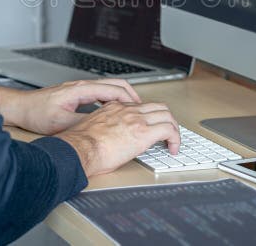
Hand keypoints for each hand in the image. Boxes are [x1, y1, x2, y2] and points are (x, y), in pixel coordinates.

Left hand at [0, 79, 140, 134]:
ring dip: (122, 97)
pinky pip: (101, 92)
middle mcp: (81, 86)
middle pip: (115, 84)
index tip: (139, 109)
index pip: (113, 89)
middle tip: (142, 109)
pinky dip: (112, 99)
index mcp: (80, 90)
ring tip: (132, 110)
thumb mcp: (60, 123)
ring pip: (108, 87)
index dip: (129, 99)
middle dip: (131, 95)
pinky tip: (113, 111)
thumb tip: (100, 130)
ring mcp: (79, 88)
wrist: (20, 107)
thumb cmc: (35, 113)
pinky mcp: (76, 94)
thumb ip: (81, 125)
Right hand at [56, 101, 180, 176]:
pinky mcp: (143, 133)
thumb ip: (106, 127)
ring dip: (174, 128)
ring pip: (167, 115)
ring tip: (173, 141)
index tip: (152, 126)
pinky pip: (169, 130)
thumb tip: (111, 138)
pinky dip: (176, 138)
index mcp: (115, 108)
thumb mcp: (94, 127)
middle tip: (169, 132)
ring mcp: (137, 119)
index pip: (141, 106)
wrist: (79, 149)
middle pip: (158, 107)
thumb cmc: (80, 145)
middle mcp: (128, 110)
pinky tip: (173, 148)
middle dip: (167, 119)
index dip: (150, 116)